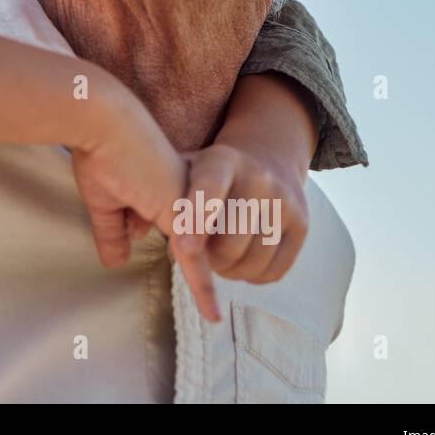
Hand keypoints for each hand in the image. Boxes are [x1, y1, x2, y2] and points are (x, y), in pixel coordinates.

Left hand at [166, 142, 309, 301]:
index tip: (185, 249)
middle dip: (209, 257)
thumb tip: (133, 232)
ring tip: (216, 259)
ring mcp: (285, 200)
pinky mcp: (302, 224)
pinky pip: (273, 270)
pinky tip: (239, 264)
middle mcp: (259, 177)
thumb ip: (161, 195)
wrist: (266, 158)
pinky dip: (251, 276)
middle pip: (231, 238)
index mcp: (222, 160)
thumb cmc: (208, 174)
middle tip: (197, 256)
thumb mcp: (184, 169)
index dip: (197, 220)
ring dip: (228, 271)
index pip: (209, 189)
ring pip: (252, 259)